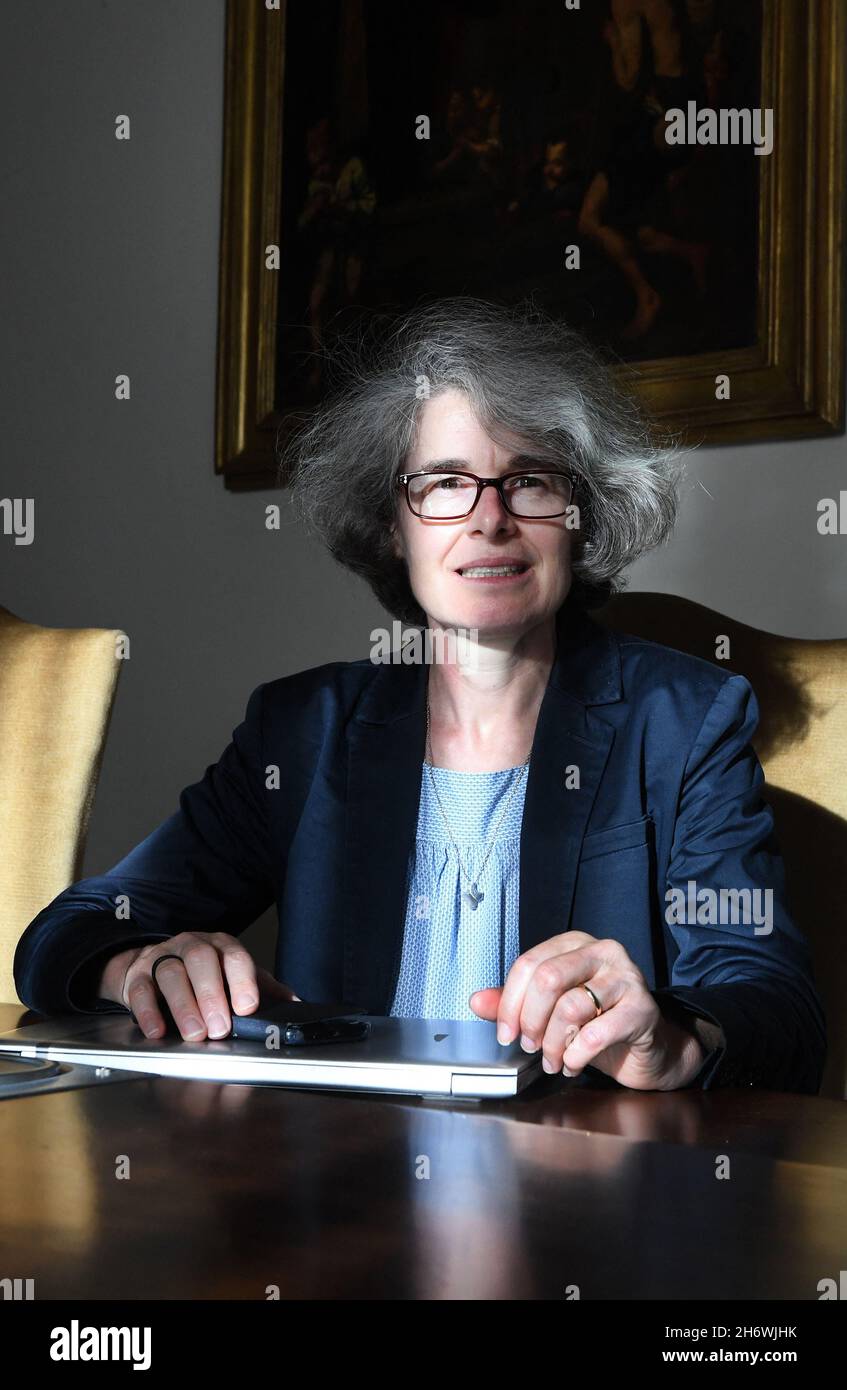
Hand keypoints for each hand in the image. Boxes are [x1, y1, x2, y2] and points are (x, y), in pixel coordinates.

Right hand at [98, 932, 299, 1041]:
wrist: (150, 964)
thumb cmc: (200, 974)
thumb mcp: (232, 976)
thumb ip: (262, 987)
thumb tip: (294, 1003)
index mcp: (220, 946)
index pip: (235, 956)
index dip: (242, 980)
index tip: (248, 1006)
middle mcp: (191, 946)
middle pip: (201, 960)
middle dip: (212, 995)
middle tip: (219, 1028)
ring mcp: (162, 957)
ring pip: (171, 974)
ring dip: (184, 1006)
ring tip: (194, 1034)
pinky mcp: (136, 975)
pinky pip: (140, 990)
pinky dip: (148, 1012)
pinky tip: (157, 1031)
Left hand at [469, 931, 705, 1090]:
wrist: (649, 1047)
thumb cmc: (599, 1023)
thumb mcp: (552, 1011)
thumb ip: (515, 1004)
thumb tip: (476, 1001)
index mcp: (575, 944)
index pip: (529, 964)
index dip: (509, 1002)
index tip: (505, 1033)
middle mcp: (602, 951)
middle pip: (548, 979)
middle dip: (531, 1020)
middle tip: (530, 1046)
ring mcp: (626, 976)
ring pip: (571, 1007)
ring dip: (554, 1044)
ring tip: (554, 1061)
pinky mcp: (643, 1007)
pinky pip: (597, 1033)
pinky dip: (577, 1055)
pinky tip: (574, 1063)